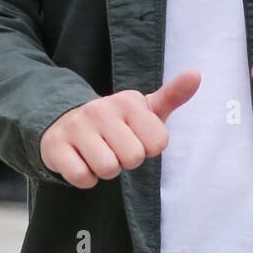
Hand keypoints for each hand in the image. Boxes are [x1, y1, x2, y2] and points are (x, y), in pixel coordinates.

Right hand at [40, 69, 200, 187]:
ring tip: (98, 154)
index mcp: (128, 101)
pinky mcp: (55, 146)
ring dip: (105, 170)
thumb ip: (172, 95)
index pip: (158, 143)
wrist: (64, 121)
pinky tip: (82, 161)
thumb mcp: (144, 108)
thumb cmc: (115, 121)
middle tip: (115, 148)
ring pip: (108, 169)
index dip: (148, 148)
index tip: (135, 138)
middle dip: (126, 161)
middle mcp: (101, 109)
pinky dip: (85, 178)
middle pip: (133, 158)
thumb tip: (196, 75)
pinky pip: (82, 177)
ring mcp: (76, 126)